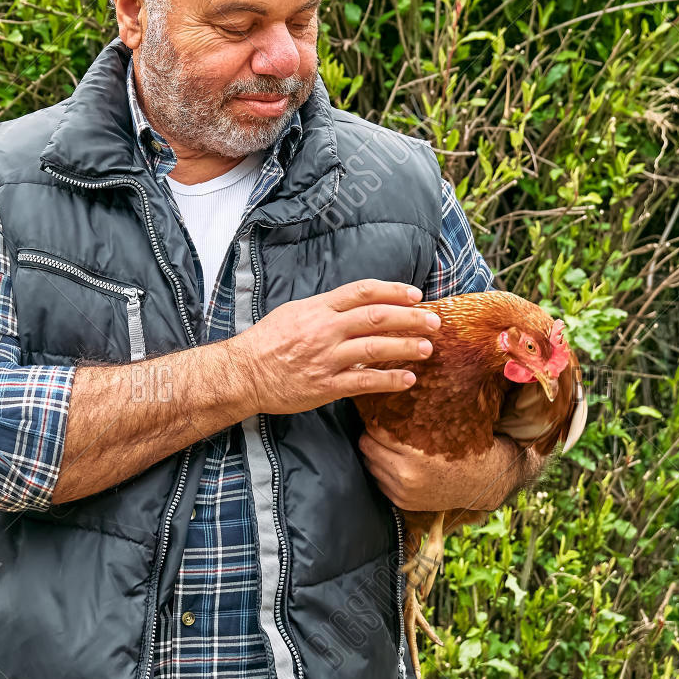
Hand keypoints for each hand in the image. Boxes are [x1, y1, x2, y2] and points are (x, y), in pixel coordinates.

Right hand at [229, 279, 439, 416]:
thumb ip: (327, 308)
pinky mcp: (325, 386)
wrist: (244, 373)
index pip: (363, 292)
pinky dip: (389, 380)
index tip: (416, 295)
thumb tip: (359, 305)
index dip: (393, 291)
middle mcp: (325, 330)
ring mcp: (326, 358)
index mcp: (318, 308)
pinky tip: (408, 379)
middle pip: (376, 318)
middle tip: (434, 321)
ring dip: (406, 347)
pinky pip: (364, 382)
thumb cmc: (268, 342)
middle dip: (410, 318)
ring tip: (427, 348)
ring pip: (375, 349)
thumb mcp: (295, 312)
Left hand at [359, 420, 521, 512]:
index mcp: (415, 457)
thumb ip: (413, 420)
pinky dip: (381, 471)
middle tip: (377, 428)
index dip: (374, 421)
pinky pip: (378, 481)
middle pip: (367, 448)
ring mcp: (402, 492)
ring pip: (369, 465)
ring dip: (373, 454)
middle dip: (370, 437)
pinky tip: (392, 462)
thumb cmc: (461, 450)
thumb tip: (386, 399)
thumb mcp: (441, 431)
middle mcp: (406, 477)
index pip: (375, 432)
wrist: (480, 482)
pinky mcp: (401, 503)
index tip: (377, 415)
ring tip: (384, 445)